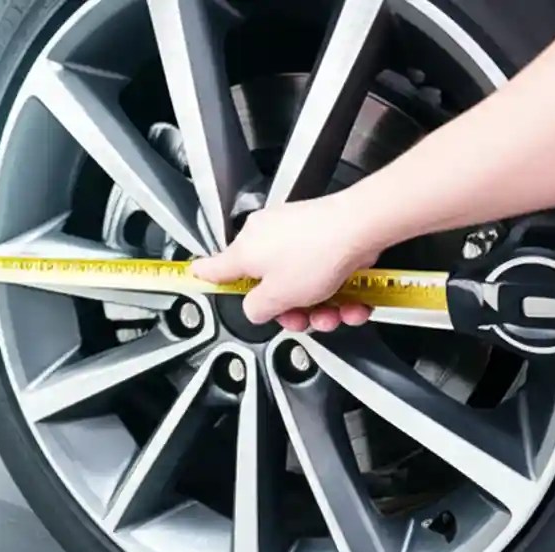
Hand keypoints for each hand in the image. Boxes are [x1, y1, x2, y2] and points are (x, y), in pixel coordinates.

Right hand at [190, 194, 382, 331]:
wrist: (360, 228)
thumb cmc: (317, 253)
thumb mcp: (278, 297)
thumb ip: (256, 309)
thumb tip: (254, 310)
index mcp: (246, 250)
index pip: (215, 268)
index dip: (206, 278)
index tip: (194, 279)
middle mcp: (266, 237)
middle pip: (269, 287)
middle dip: (293, 311)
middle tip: (308, 320)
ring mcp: (295, 235)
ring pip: (301, 284)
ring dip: (322, 307)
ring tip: (339, 314)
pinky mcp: (321, 235)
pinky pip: (322, 272)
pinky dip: (339, 292)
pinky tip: (354, 304)